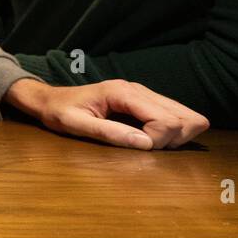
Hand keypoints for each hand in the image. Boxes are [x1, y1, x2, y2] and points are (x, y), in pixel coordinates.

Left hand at [4, 78, 209, 149]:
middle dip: (172, 140)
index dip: (159, 141)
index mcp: (122, 93)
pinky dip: (172, 132)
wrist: (50, 99)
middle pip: (184, 117)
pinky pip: (175, 115)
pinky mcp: (146, 101)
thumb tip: (146, 144)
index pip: (165, 120)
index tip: (138, 148)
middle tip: (146, 147)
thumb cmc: (59, 112)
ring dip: (176, 137)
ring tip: (149, 143)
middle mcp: (138, 89)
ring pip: (186, 116)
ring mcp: (144, 94)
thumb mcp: (75, 125)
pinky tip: (151, 138)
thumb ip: (108, 133)